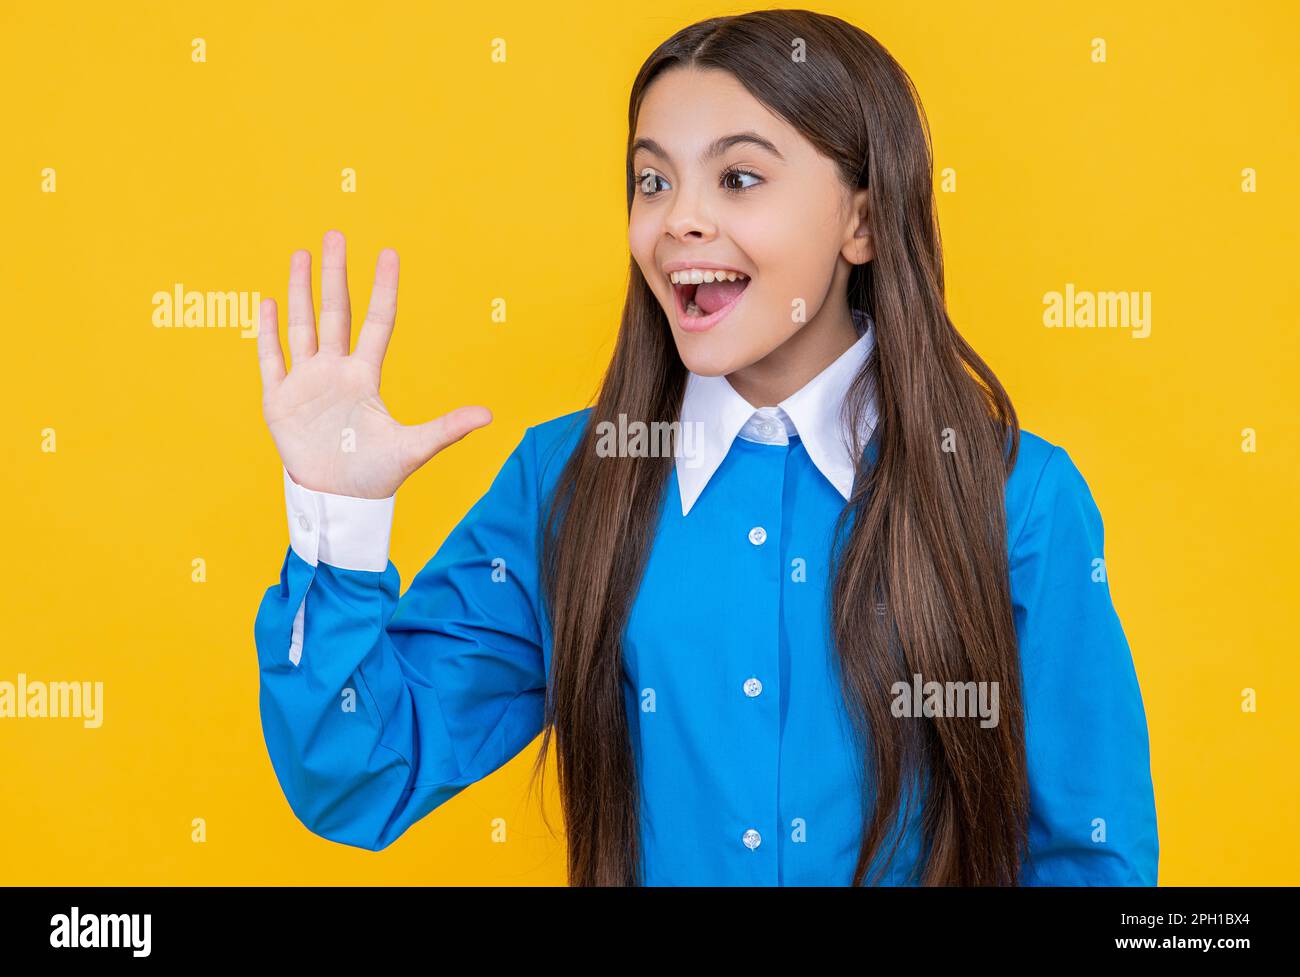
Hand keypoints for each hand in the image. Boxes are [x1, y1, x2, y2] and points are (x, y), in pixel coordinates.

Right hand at [257, 230, 491, 498]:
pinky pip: (272, 359)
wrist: (338, 501)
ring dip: (299, 290)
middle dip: (335, 274)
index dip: (382, 289)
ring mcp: (307, 382)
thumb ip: (447, 429)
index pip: (377, 322)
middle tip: (335, 234)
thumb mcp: (414, 448)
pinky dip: (268, 332)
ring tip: (301, 254)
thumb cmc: (376, 475)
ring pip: (302, 326)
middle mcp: (336, 372)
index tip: (388, 253)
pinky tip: (268, 302)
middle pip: (335, 312)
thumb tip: (490, 416)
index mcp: (366, 377)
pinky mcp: (280, 400)